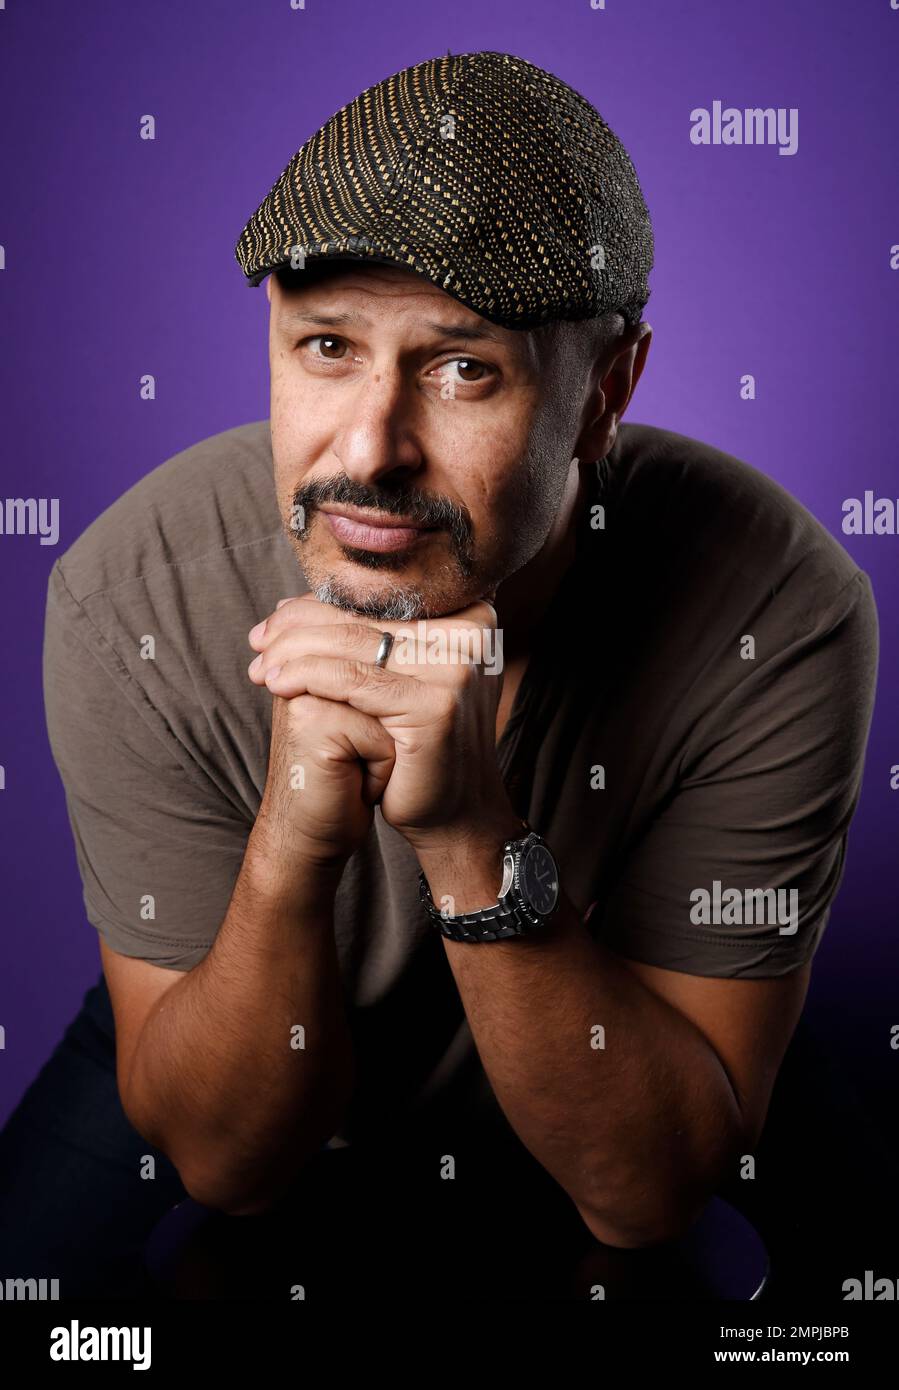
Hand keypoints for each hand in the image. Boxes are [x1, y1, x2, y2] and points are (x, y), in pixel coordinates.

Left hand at [248, 594, 517, 854]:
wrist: (455, 814)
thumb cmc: (418, 746)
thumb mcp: (400, 678)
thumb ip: (367, 637)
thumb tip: (290, 605)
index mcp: (469, 615)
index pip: (379, 596)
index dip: (319, 605)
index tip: (275, 620)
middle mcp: (473, 632)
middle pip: (366, 616)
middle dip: (300, 628)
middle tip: (258, 642)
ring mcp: (458, 667)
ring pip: (354, 645)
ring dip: (294, 652)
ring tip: (260, 667)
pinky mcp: (436, 703)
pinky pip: (354, 681)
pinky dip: (308, 677)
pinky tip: (279, 684)